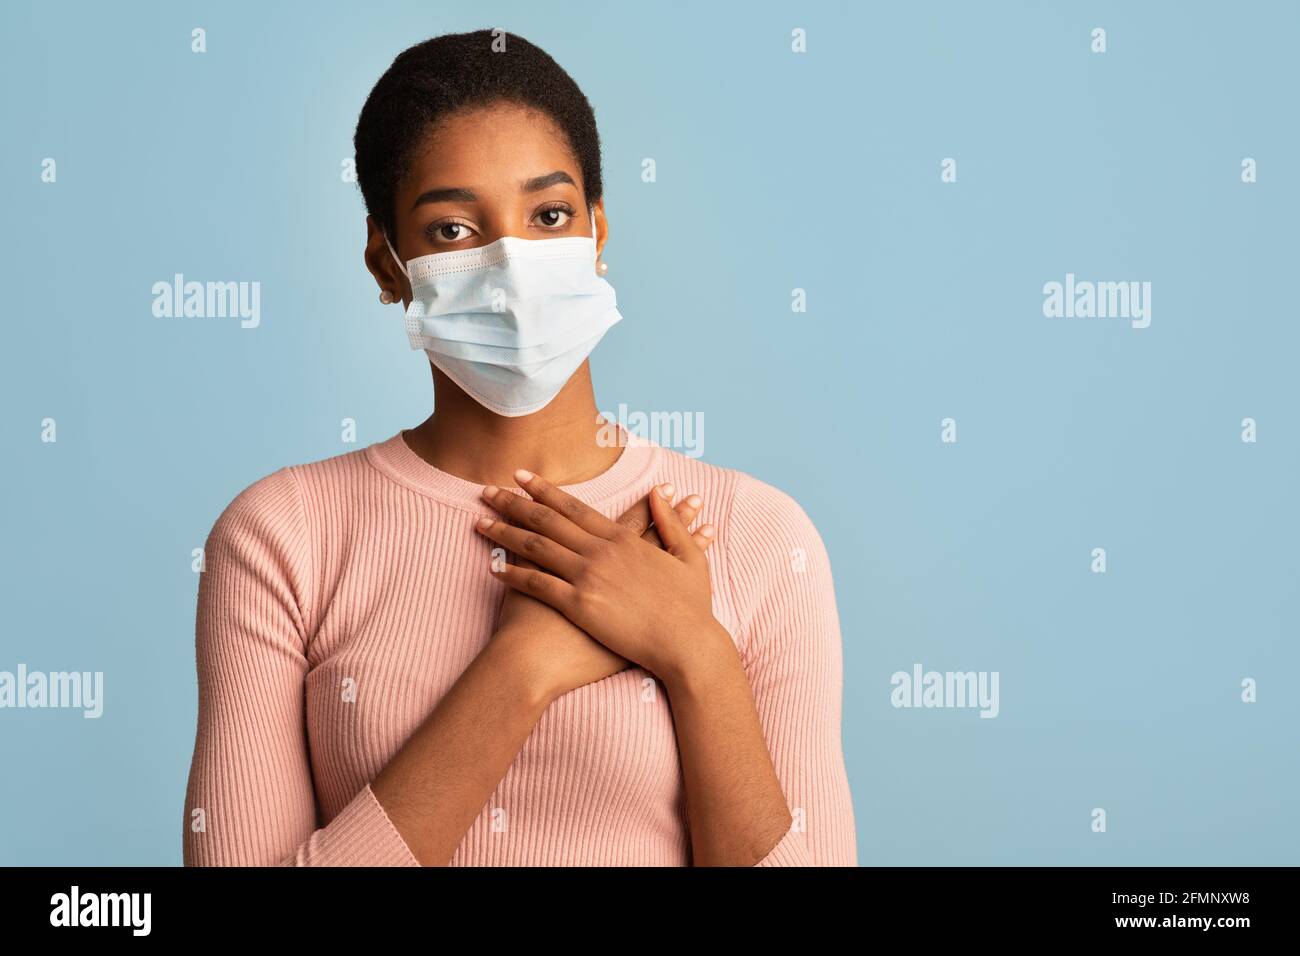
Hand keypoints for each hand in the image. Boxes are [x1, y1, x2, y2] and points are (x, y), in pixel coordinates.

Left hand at [475, 470, 730, 681]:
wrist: (687, 644)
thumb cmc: (691, 605)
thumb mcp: (689, 556)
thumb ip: (671, 522)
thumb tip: (660, 493)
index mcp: (622, 539)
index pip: (574, 507)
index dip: (544, 490)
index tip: (521, 477)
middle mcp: (600, 552)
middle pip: (547, 521)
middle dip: (514, 503)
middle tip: (487, 491)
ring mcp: (588, 577)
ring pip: (536, 547)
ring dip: (505, 532)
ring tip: (480, 522)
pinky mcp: (580, 606)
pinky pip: (539, 585)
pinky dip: (514, 574)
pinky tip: (493, 567)